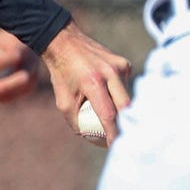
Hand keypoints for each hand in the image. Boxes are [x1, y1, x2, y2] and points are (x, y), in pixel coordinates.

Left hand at [0, 33, 39, 103]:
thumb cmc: (2, 43)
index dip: (2, 63)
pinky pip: (9, 97)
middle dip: (5, 86)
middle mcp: (32, 67)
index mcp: (25, 51)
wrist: (25, 50)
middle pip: (22, 80)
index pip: (14, 57)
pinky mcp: (27, 90)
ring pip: (14, 93)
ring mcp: (32, 81)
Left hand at [40, 21, 133, 145]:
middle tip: (121, 138)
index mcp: (92, 82)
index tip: (115, 146)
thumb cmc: (62, 76)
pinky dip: (118, 95)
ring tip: (112, 114)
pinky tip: (107, 93)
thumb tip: (93, 139)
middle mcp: (110, 72)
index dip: (113, 132)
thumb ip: (77, 121)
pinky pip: (125, 86)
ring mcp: (120, 66)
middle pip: (125, 107)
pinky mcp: (124, 64)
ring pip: (127, 97)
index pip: (108, 113)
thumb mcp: (63, 101)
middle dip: (124, 124)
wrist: (65, 43)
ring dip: (120, 109)